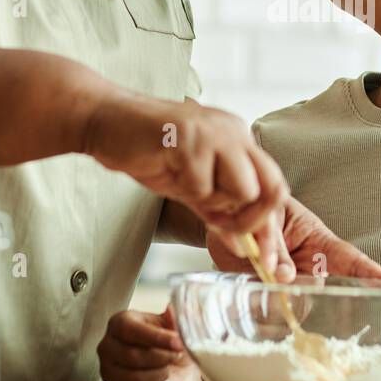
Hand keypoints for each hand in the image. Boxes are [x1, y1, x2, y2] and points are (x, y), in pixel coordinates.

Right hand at [85, 94, 286, 235]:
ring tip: (184, 185)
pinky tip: (168, 171)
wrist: (107, 122)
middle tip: (221, 226)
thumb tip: (244, 247)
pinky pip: (202, 187)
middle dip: (250, 221)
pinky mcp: (191, 139)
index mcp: (239, 140)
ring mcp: (216, 134)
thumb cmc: (149, 152)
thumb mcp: (192, 186)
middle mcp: (235, 133)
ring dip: (212, 202)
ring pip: (242, 190)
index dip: (268, 225)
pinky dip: (184, 191)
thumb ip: (219, 212)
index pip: (273, 185)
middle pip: (270, 188)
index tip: (263, 257)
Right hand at [97, 307, 204, 380]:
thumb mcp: (175, 326)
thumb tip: (172, 311)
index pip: (129, 329)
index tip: (178, 342)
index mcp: (120, 322)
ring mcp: (108, 371)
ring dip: (159, 375)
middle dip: (162, 358)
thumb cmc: (170, 344)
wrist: (174, 370)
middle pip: (132, 356)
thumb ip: (175, 318)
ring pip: (134, 379)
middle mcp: (108, 345)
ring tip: (167, 368)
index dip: (156, 337)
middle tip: (177, 356)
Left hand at [207, 195, 380, 284]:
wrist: (224, 212)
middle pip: (320, 287)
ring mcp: (288, 281)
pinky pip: (262, 302)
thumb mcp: (267, 216)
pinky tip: (242, 269)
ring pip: (288, 295)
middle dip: (299, 282)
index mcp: (320, 241)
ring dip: (266, 277)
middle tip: (272, 265)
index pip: (355, 261)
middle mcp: (309, 265)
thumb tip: (279, 275)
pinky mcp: (264, 293)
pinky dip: (249, 289)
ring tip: (250, 252)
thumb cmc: (254, 207)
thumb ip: (273, 242)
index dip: (380, 276)